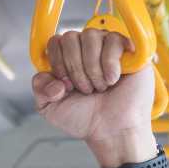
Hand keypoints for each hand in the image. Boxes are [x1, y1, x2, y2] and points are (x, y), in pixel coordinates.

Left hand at [32, 28, 154, 146]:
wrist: (112, 131)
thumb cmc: (85, 119)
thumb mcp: (49, 107)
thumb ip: (39, 88)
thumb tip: (50, 75)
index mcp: (67, 59)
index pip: (54, 42)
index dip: (57, 62)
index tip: (65, 84)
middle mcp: (86, 50)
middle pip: (70, 37)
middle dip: (74, 68)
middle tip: (85, 89)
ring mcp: (107, 48)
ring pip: (90, 36)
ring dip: (92, 68)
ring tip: (100, 87)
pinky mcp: (128, 50)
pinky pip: (113, 39)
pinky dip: (110, 63)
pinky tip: (113, 79)